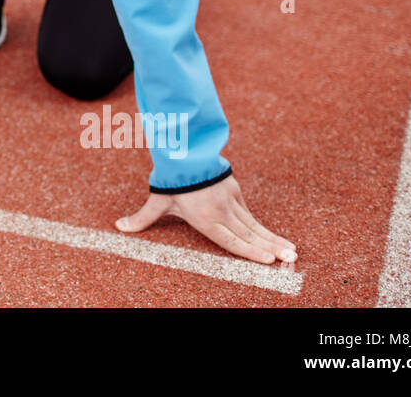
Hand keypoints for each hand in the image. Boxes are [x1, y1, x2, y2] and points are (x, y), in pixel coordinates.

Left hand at [115, 174, 295, 264]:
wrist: (184, 149)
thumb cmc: (171, 180)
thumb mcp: (158, 200)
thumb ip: (142, 218)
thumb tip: (119, 227)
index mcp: (205, 218)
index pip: (231, 240)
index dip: (249, 251)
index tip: (269, 260)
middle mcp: (222, 211)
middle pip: (249, 234)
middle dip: (271, 248)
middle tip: (290, 258)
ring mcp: (231, 200)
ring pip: (254, 224)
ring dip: (273, 238)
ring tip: (291, 250)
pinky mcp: (235, 190)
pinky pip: (250, 213)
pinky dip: (264, 227)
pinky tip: (276, 237)